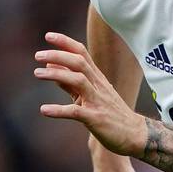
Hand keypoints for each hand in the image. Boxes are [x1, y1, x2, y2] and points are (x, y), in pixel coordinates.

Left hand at [35, 32, 146, 156]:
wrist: (135, 135)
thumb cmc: (112, 114)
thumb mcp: (91, 95)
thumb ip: (70, 83)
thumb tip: (51, 67)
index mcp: (97, 78)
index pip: (82, 53)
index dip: (65, 43)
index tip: (48, 36)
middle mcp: (98, 86)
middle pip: (79, 62)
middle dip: (58, 55)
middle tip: (38, 55)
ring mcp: (97, 101)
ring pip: (77, 80)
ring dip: (56, 75)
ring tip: (37, 73)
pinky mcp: (95, 119)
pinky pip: (75, 112)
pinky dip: (58, 110)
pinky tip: (44, 110)